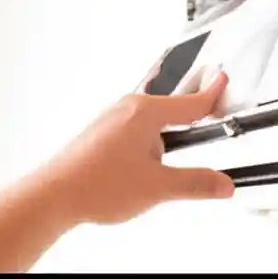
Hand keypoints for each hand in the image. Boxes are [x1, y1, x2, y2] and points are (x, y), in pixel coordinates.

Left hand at [38, 72, 235, 225]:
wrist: (53, 196)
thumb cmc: (97, 185)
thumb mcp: (157, 187)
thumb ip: (195, 184)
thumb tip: (223, 183)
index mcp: (144, 113)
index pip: (189, 103)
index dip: (212, 95)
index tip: (223, 82)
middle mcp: (126, 109)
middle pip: (171, 113)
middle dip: (186, 131)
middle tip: (196, 143)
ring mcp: (111, 121)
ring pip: (151, 129)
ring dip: (161, 150)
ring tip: (154, 179)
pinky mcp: (101, 135)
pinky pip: (134, 137)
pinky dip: (144, 154)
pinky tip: (136, 177)